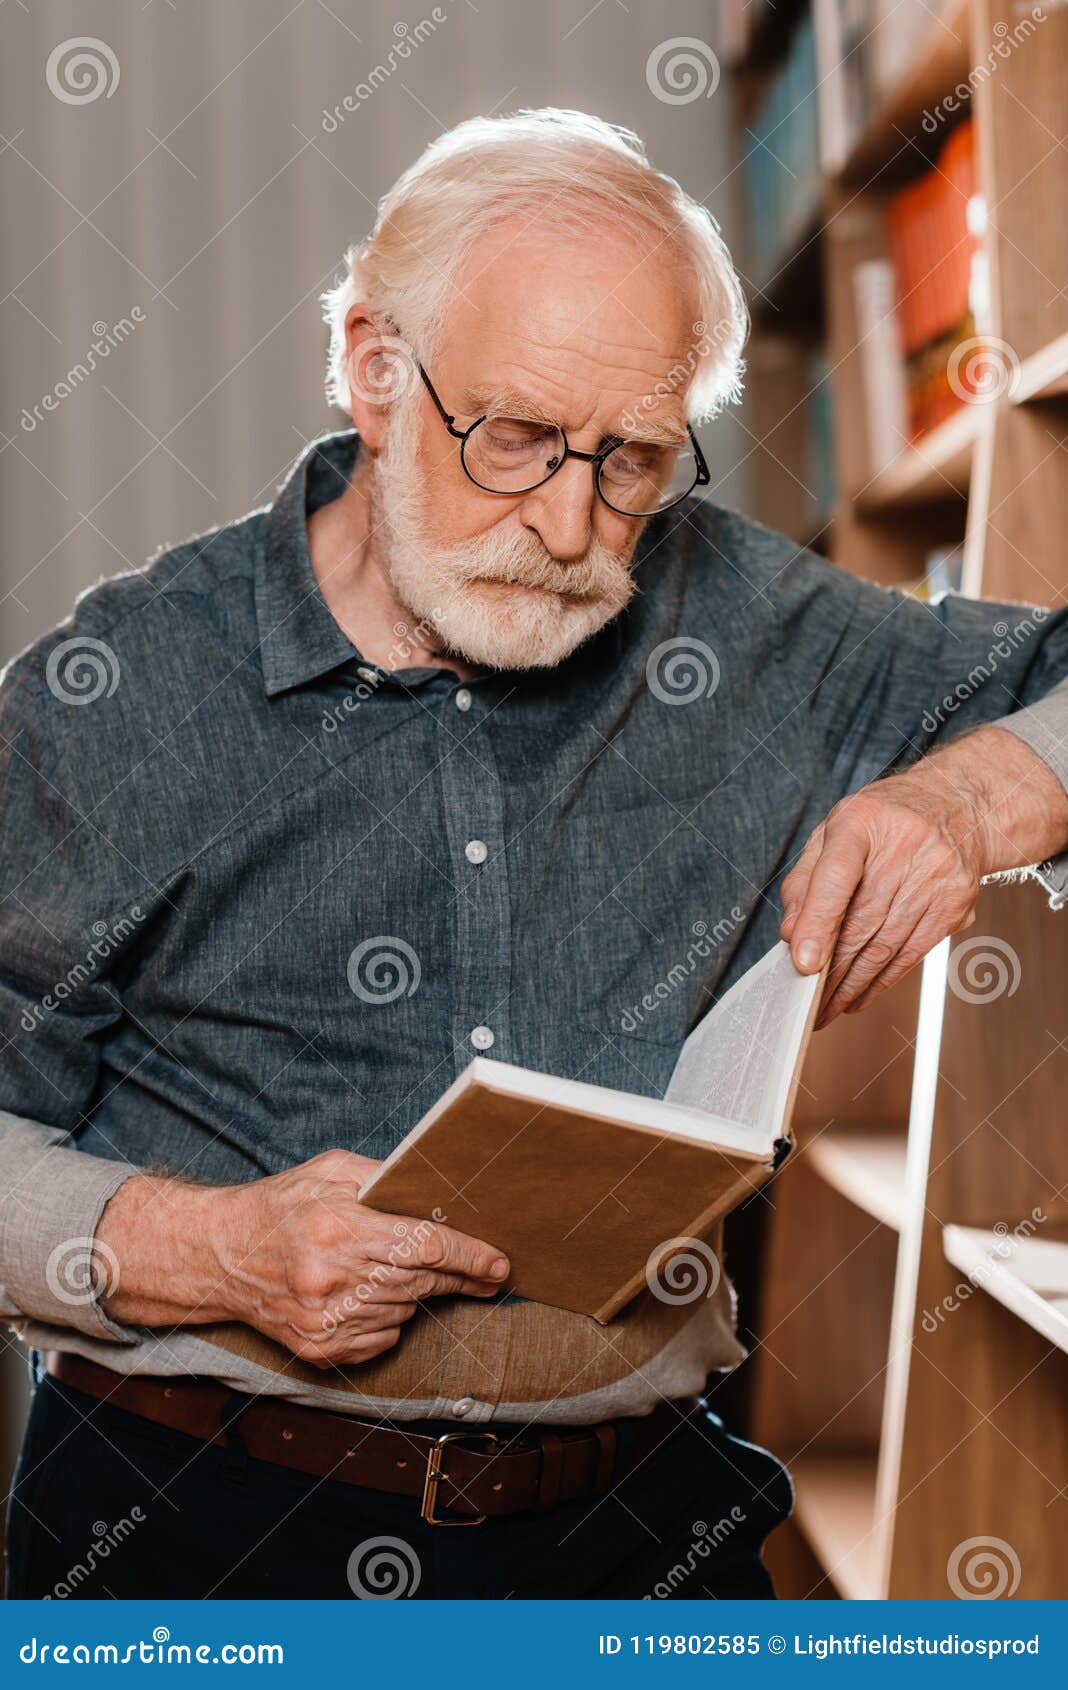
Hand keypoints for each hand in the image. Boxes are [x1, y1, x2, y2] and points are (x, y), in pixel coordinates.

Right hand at [96, 1149, 508, 1368]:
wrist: (220, 1256)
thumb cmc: (280, 1206)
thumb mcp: (330, 1172)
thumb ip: (385, 1178)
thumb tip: (441, 1196)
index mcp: (337, 1228)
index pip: (423, 1246)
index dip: (470, 1256)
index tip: (499, 1263)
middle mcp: (331, 1279)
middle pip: (421, 1281)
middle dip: (462, 1276)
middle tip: (489, 1272)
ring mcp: (325, 1322)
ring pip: (405, 1310)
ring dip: (420, 1292)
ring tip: (412, 1272)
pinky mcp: (319, 1351)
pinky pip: (383, 1337)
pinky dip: (390, 1318)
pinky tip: (372, 1295)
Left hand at [780, 726, 1067, 1023]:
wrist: (958, 807)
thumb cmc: (884, 822)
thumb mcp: (833, 832)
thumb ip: (805, 880)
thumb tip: (790, 934)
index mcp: (863, 820)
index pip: (837, 874)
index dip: (819, 921)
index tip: (803, 963)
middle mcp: (905, 845)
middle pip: (862, 921)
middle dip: (830, 971)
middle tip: (805, 1004)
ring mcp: (937, 876)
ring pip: (886, 945)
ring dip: (853, 985)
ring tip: (828, 1008)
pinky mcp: (955, 904)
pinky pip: (912, 953)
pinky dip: (882, 981)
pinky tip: (860, 995)